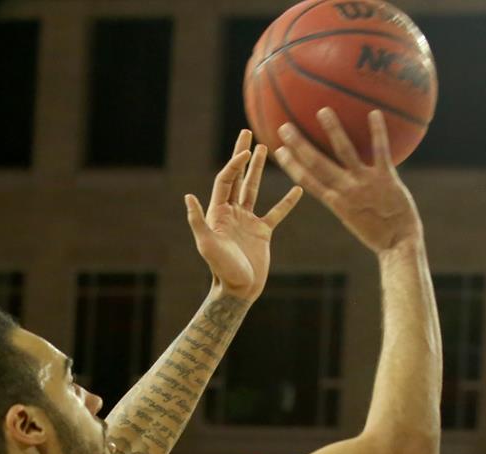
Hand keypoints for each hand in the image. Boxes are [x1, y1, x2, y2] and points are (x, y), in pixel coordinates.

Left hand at [185, 130, 303, 299]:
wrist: (239, 289)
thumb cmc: (221, 269)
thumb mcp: (207, 245)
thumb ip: (198, 220)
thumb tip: (188, 197)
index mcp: (218, 212)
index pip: (226, 180)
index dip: (234, 164)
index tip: (246, 151)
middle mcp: (232, 212)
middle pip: (237, 177)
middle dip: (242, 155)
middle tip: (246, 132)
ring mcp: (247, 221)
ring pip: (253, 189)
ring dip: (259, 169)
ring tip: (266, 148)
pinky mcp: (262, 231)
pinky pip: (276, 212)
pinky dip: (287, 201)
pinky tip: (298, 188)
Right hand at [270, 108, 419, 252]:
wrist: (399, 243)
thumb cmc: (377, 233)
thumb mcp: (352, 217)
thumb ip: (343, 199)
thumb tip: (337, 185)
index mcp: (335, 202)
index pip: (307, 180)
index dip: (291, 165)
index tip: (278, 150)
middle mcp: (346, 190)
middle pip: (317, 163)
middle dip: (300, 145)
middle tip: (285, 127)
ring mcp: (365, 182)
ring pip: (345, 152)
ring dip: (333, 131)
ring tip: (323, 111)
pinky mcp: (386, 178)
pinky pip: (381, 151)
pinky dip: (378, 132)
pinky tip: (374, 113)